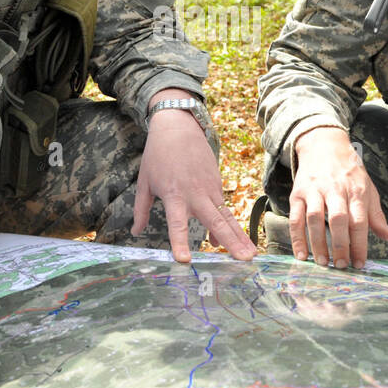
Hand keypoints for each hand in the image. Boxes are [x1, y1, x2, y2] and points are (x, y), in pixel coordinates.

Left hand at [132, 90, 256, 262]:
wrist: (178, 127)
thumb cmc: (158, 155)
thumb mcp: (144, 182)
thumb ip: (141, 209)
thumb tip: (136, 232)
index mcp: (174, 194)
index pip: (177, 223)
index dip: (180, 241)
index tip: (184, 260)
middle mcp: (195, 193)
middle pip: (215, 221)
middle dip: (230, 242)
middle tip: (243, 260)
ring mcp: (210, 188)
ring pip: (227, 216)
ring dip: (239, 236)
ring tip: (251, 255)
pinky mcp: (217, 184)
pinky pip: (224, 209)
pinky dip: (230, 225)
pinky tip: (236, 242)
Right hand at [290, 126, 387, 268]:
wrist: (325, 146)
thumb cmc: (350, 173)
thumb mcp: (368, 189)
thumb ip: (376, 215)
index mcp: (356, 191)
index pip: (359, 221)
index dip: (360, 244)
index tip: (360, 264)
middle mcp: (335, 190)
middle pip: (338, 220)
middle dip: (340, 245)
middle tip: (341, 266)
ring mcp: (314, 191)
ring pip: (315, 219)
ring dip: (318, 243)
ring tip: (323, 263)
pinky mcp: (298, 193)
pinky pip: (295, 218)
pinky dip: (297, 238)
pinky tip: (302, 254)